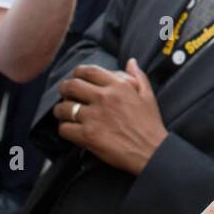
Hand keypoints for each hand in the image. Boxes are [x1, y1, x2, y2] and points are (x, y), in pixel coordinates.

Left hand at [52, 59, 167, 175]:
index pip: (89, 71)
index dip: (77, 73)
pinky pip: (65, 128)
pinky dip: (64, 129)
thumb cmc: (150, 124)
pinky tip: (70, 129)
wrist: (152, 151)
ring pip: (64, 108)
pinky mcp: (88, 135)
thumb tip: (131, 61)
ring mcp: (94, 117)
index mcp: (118, 86)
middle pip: (71, 86)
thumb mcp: (148, 95)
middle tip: (65, 94)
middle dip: (64, 89)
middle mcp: (103, 98)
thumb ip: (138, 76)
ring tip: (64, 113)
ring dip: (61, 110)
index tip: (76, 78)